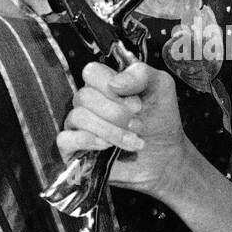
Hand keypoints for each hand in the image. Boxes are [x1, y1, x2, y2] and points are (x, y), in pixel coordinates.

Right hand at [57, 60, 188, 200]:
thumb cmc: (160, 122)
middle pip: (84, 96)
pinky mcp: (74, 150)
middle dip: (115, 112)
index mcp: (104, 85)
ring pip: (77, 117)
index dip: (112, 86)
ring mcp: (79, 127)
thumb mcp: (161, 87)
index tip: (137, 103)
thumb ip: (140, 74)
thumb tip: (114, 83)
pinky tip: (108, 147)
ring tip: (133, 140)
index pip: (91, 72)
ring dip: (109, 130)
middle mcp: (88, 104)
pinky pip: (65, 139)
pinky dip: (88, 140)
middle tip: (138, 124)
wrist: (165, 158)